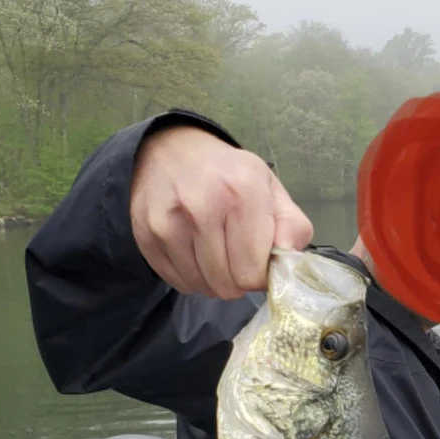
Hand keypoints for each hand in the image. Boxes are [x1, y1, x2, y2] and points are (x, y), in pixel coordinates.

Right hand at [130, 125, 312, 297]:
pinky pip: (178, 282)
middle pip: (227, 285)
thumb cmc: (228, 174)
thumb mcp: (271, 188)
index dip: (261, 275)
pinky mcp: (147, 237)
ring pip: (202, 287)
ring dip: (214, 279)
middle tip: (238, 256)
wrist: (169, 151)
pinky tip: (195, 251)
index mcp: (242, 193)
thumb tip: (290, 264)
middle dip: (238, 279)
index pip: (252, 273)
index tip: (260, 260)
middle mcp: (202, 207)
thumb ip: (292, 226)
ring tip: (216, 251)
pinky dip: (191, 276)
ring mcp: (169, 223)